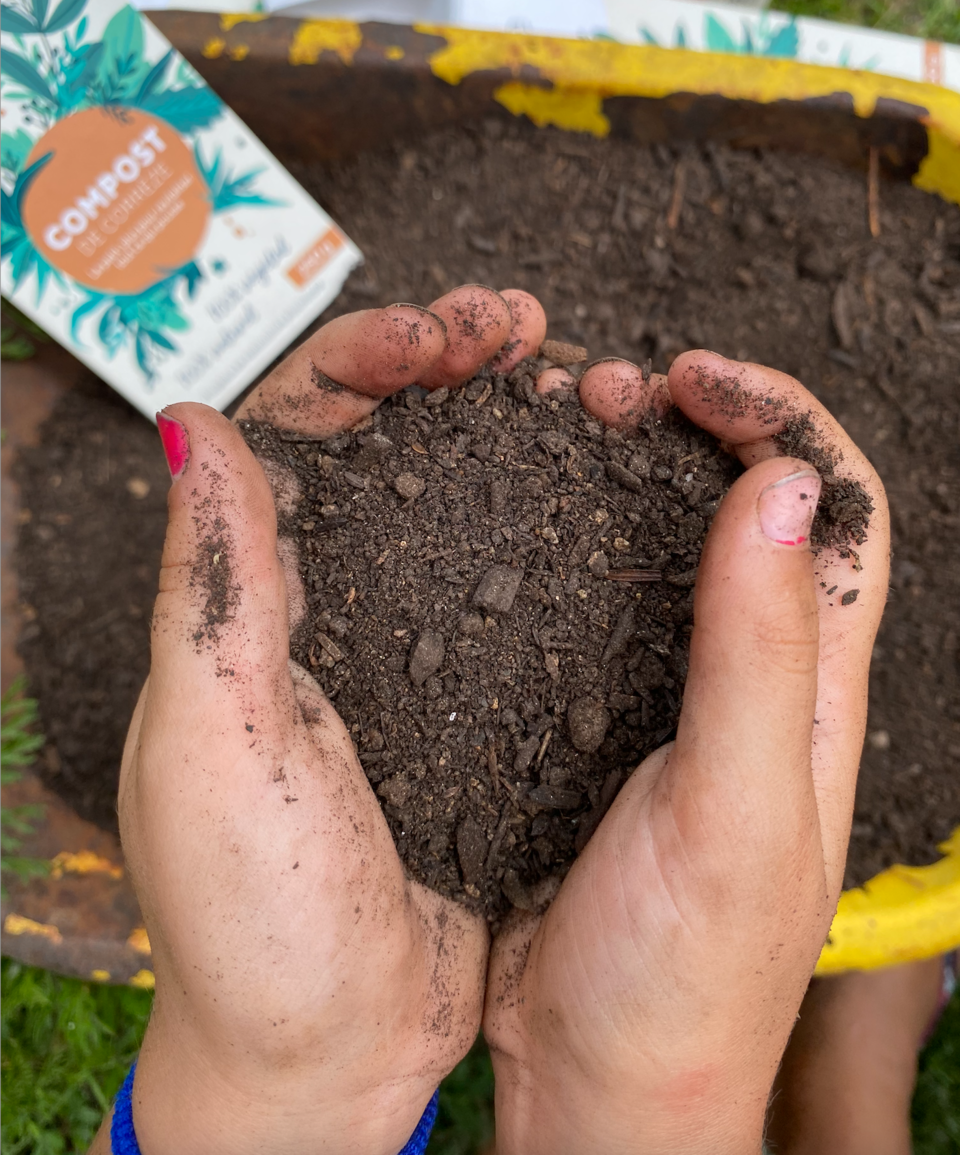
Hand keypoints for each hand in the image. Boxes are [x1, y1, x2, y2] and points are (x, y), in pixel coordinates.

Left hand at [96, 289, 544, 1153]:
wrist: (330, 1052)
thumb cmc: (249, 922)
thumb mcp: (216, 750)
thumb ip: (211, 591)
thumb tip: (190, 422)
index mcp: (248, 596)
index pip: (298, 426)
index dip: (366, 357)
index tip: (437, 340)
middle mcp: (332, 597)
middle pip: (392, 436)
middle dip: (455, 361)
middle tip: (522, 330)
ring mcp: (415, 638)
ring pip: (468, 491)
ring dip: (516, 420)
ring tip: (581, 382)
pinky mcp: (484, 691)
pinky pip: (524, 577)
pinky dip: (563, 516)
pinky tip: (608, 486)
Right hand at [485, 352, 889, 1154]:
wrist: (600, 1085)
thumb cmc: (683, 984)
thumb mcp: (736, 815)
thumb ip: (762, 657)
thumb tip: (782, 490)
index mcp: (812, 691)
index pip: (839, 506)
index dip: (779, 417)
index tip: (692, 381)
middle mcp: (753, 679)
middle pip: (756, 504)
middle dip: (698, 419)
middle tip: (610, 390)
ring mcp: (672, 697)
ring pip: (671, 541)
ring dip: (626, 466)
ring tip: (557, 425)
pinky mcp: (596, 720)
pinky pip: (596, 600)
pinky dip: (565, 534)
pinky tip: (511, 521)